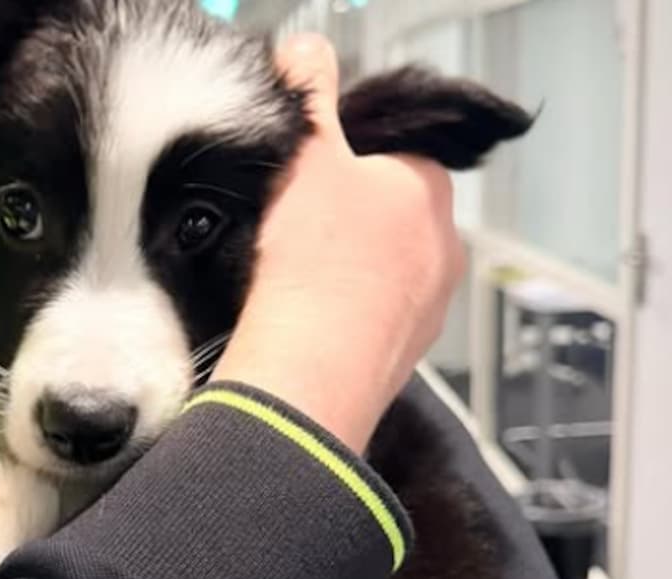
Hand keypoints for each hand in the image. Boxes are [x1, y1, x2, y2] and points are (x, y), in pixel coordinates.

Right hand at [211, 34, 464, 452]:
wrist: (310, 370)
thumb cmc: (315, 260)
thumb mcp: (305, 153)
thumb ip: (310, 94)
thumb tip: (308, 50)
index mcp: (429, 189)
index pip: (392, 156)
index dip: (342, 162)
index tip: (305, 179)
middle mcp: (445, 247)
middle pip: (387, 215)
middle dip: (345, 219)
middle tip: (292, 228)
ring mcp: (429, 307)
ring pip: (382, 271)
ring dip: (346, 270)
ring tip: (292, 278)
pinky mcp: (404, 355)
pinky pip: (372, 320)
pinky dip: (343, 316)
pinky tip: (304, 318)